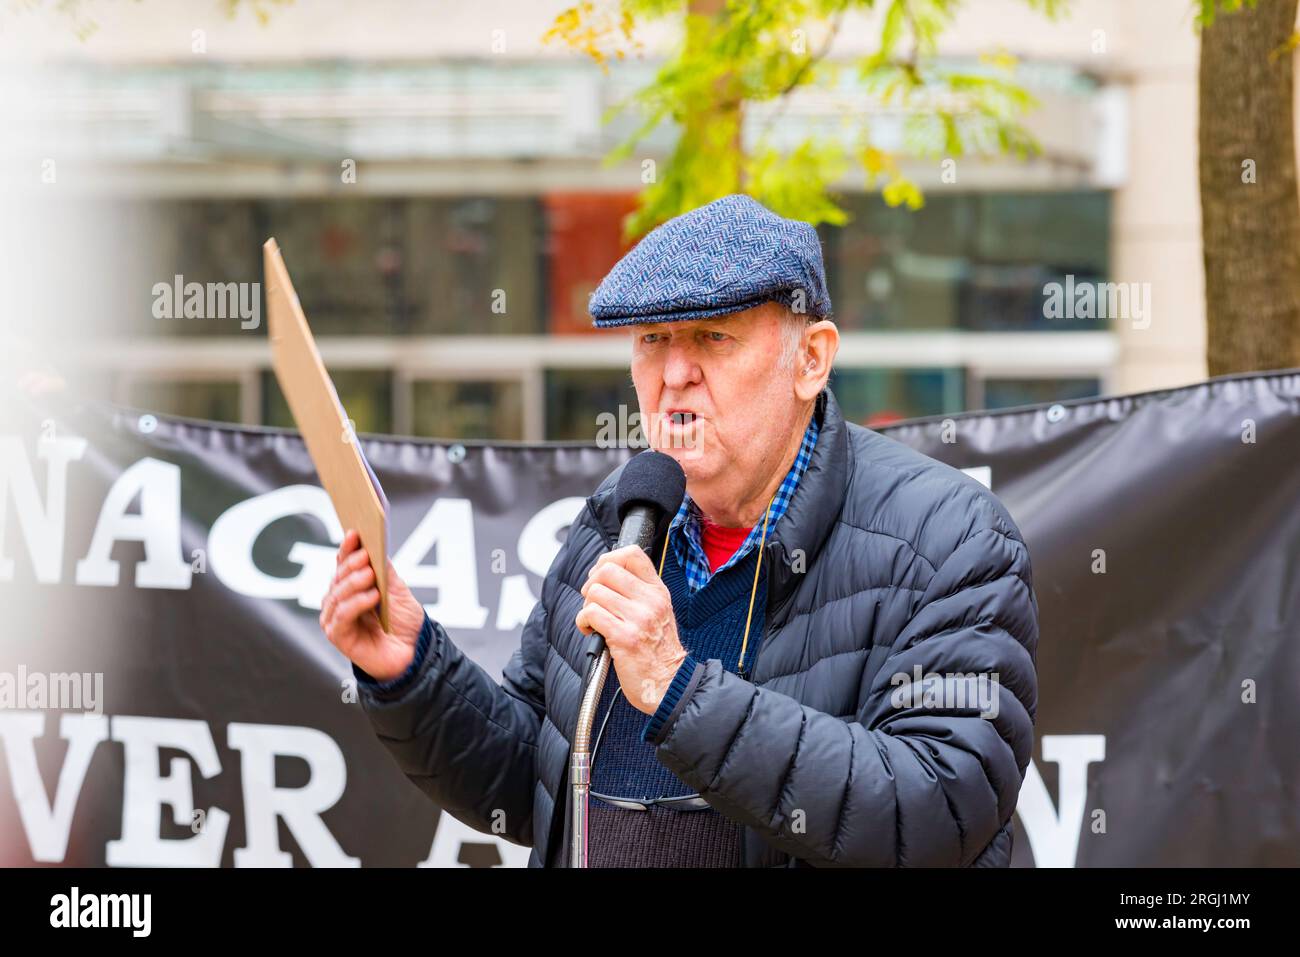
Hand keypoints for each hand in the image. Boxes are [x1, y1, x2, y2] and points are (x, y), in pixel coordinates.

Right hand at [320, 529, 425, 682]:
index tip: (355, 532)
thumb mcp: (398, 592)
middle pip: (338, 577)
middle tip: (365, 553)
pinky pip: (342, 616)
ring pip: (337, 595)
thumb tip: (375, 548)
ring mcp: (335, 618)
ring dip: (353, 582)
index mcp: (351, 587)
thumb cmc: (403, 624)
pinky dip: (356, 604)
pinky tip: (371, 596)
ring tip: (369, 574)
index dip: (348, 548)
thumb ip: (385, 572)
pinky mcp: (338, 636)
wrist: (413, 654)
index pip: (344, 563)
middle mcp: (339, 601)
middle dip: (351, 563)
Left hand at [576, 545, 687, 715]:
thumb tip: (607, 574)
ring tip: (594, 621)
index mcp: (658, 592)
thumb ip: (639, 593)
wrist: (670, 684)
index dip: (608, 559)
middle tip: (593, 601)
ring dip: (587, 606)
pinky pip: (591, 614)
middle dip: (591, 584)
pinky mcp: (624, 638)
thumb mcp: (659, 613)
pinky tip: (591, 631)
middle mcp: (650, 601)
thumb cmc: (659, 653)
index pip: (632, 553)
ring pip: (595, 592)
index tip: (601, 576)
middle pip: (607, 570)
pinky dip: (583, 622)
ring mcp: (638, 618)